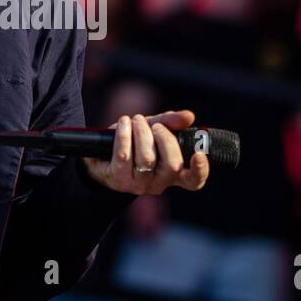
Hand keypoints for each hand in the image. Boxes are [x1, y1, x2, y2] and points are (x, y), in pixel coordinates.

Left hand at [82, 110, 210, 194]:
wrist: (100, 153)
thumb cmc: (133, 142)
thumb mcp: (153, 128)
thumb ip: (171, 122)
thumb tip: (189, 116)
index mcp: (173, 173)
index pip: (193, 181)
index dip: (200, 170)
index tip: (199, 154)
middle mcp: (159, 182)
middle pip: (172, 165)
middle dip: (165, 138)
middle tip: (154, 126)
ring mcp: (139, 184)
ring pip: (147, 158)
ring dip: (142, 132)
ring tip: (135, 120)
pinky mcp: (118, 179)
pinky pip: (124, 155)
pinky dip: (124, 134)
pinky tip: (123, 124)